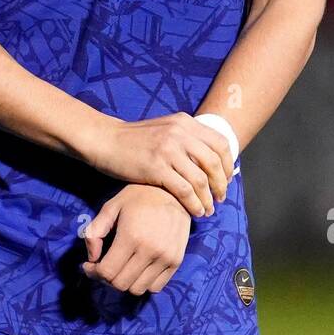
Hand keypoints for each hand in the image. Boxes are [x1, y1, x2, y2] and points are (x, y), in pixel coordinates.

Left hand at [80, 183, 191, 294]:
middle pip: (120, 284)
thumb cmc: (139, 197)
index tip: (88, 265)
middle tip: (103, 266)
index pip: (107, 272)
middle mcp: (150, 251)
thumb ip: (95, 231)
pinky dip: (143, 283)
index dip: (92, 272)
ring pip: (137, 289)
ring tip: (121, 268)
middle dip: (106, 279)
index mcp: (131, 237)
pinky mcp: (176, 262)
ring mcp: (166, 258)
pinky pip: (155, 287)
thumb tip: (92, 258)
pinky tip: (137, 269)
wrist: (175, 191)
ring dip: (125, 282)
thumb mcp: (111, 206)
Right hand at [81, 111, 233, 217]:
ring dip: (208, 198)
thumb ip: (186, 139)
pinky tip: (195, 211)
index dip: (228, 165)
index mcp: (185, 122)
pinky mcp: (156, 168)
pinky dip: (194, 204)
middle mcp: (180, 133)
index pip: (221, 143)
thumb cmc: (134, 139)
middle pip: (214, 162)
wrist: (106, 140)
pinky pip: (184, 190)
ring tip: (207, 210)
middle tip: (220, 198)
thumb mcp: (165, 129)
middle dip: (221, 184)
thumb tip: (209, 159)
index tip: (226, 179)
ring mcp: (168, 150)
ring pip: (201, 179)